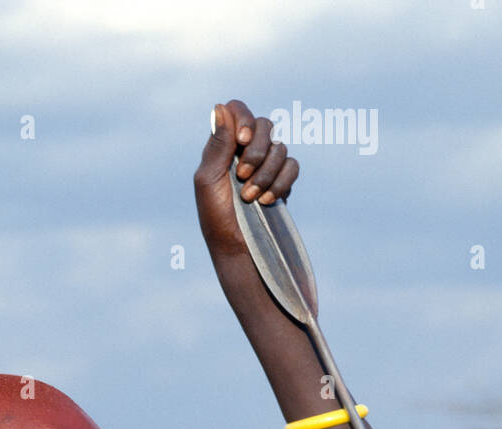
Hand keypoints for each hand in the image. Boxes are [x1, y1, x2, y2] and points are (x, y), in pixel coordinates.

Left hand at [194, 99, 298, 261]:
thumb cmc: (216, 218)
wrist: (237, 249)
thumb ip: (217, 145)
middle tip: (242, 176)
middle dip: (256, 150)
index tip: (242, 140)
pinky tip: (266, 201)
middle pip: (264, 124)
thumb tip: (220, 107)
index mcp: (224, 146)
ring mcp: (267, 165)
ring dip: (265, 174)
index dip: (243, 118)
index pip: (237, 110)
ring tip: (250, 198)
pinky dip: (281, 183)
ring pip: (280, 147)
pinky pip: (293, 166)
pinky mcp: (282, 181)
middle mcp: (246, 151)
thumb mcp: (208, 181)